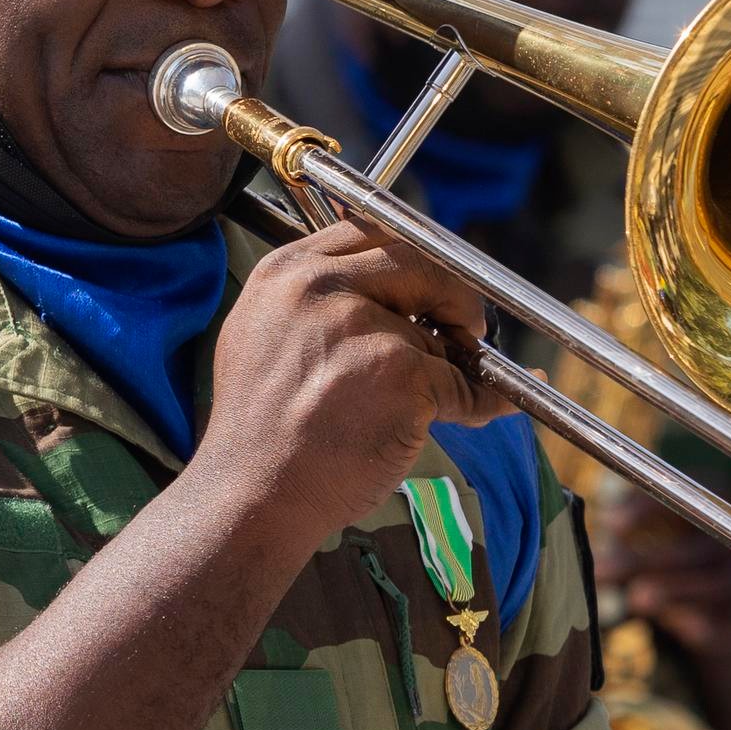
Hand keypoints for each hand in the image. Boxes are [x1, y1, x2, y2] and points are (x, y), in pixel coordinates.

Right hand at [190, 220, 500, 560]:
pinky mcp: (398, 373)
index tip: (429, 287)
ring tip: (431, 401)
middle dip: (454, 293)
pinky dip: (480, 402)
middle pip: (417, 262)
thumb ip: (318, 303)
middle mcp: (319, 288)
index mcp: (284, 273)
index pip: (370, 232)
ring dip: (448, 367)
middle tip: (466, 328)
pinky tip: (479, 411)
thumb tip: (398, 293)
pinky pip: (462, 383)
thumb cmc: (260, 435)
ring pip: (435, 331)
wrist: (250, 497)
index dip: (413, 260)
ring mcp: (360, 328)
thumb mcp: (266, 339)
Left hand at [605, 487, 730, 658]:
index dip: (647, 507)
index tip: (611, 522)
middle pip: (690, 547)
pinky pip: (721, 622)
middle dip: (642, 559)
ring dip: (670, 590)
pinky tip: (679, 630)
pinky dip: (697, 624)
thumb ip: (629, 533)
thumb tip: (574, 535)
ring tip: (636, 598)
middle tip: (601, 570)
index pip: (685, 497)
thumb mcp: (662, 543)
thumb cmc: (684, 570)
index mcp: (711, 511)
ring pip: (709, 583)